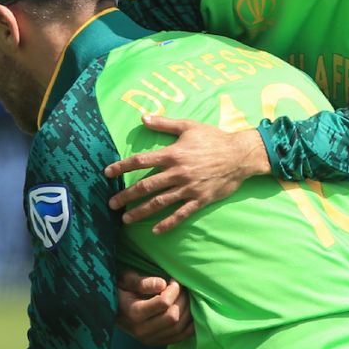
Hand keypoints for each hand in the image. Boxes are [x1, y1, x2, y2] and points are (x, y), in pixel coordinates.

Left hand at [103, 114, 270, 231]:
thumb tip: (143, 118)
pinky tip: (155, 230)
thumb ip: (164, 124)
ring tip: (126, 218)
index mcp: (173, 154)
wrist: (240, 155)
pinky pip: (181, 214)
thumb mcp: (189, 126)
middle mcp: (177, 173)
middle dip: (126, 196)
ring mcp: (188, 188)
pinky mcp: (200, 200)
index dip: (122, 167)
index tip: (107, 173)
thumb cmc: (214, 138)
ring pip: (159, 202)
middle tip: (112, 204)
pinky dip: (167, 223)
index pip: (140, 161)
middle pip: (146, 186)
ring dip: (141, 212)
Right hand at [114, 270, 193, 345]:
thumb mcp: (126, 280)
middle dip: (182, 299)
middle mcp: (141, 330)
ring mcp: (149, 339)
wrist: (112, 309)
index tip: (172, 280)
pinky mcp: (157, 343)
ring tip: (183, 297)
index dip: (173, 290)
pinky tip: (188, 311)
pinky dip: (189, 325)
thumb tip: (162, 284)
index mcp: (133, 313)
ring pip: (179, 328)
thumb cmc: (121, 289)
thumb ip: (142, 282)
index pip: (163, 303)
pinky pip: (180, 337)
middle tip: (180, 288)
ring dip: (187, 310)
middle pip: (173, 317)